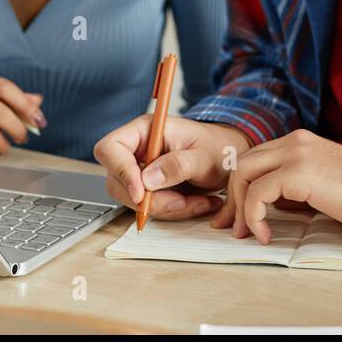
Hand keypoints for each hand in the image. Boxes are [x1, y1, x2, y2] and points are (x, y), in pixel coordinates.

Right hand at [93, 115, 249, 219]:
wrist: (230, 159)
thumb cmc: (218, 147)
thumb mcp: (204, 156)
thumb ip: (178, 165)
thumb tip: (148, 180)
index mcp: (145, 130)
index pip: (111, 148)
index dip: (120, 171)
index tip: (141, 193)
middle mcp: (137, 151)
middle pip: (117, 181)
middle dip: (149, 199)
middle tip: (180, 201)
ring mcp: (141, 172)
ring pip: (134, 201)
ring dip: (166, 207)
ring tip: (199, 200)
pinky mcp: (150, 190)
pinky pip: (151, 209)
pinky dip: (173, 211)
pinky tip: (197, 202)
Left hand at [211, 130, 341, 243]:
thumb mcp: (321, 187)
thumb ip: (293, 189)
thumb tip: (266, 208)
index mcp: (300, 142)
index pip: (255, 159)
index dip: (240, 189)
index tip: (236, 218)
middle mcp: (295, 141)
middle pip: (243, 164)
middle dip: (233, 199)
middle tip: (233, 229)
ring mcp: (296, 152)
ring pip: (244, 174)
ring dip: (240, 208)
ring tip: (248, 235)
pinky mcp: (299, 172)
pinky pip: (259, 193)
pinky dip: (254, 216)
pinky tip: (265, 235)